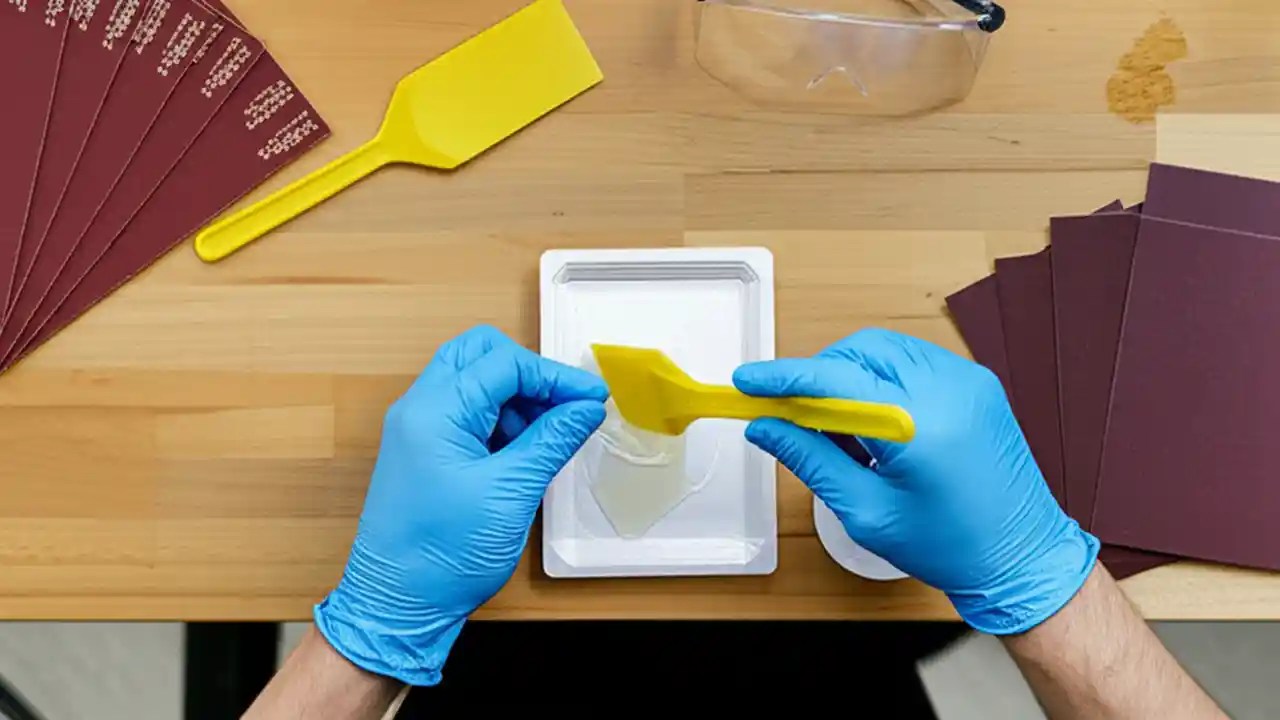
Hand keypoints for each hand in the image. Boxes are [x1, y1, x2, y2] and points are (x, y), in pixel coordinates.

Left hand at [315, 325, 607, 684]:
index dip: (555, 377)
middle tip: (565, 407)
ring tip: (547, 437)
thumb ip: (552, 441)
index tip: (593, 400)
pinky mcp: (425, 450)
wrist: (398, 607)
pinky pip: (467, 412)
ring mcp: (419, 428)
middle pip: (480, 354)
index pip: (505, 364)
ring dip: (516, 396)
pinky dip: (501, 419)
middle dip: (529, 373)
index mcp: (434, 412)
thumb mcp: (511, 493)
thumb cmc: (444, 556)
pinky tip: (525, 451)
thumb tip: (587, 408)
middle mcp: (420, 408)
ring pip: (473, 380)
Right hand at [734, 328, 1097, 633]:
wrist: (1023, 558)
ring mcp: (967, 380)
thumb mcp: (866, 510)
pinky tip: (877, 427)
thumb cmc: (952, 545)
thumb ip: (810, 460)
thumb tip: (766, 428)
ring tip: (843, 433)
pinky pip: (912, 361)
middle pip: (858, 350)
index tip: (748, 381)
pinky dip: (882, 381)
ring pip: (884, 350)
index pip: (834, 378)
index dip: (783, 378)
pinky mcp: (976, 383)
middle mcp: (949, 388)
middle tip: (794, 416)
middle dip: (818, 375)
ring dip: (849, 378)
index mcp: (920, 425)